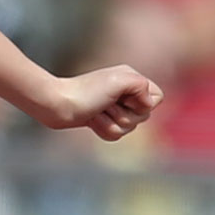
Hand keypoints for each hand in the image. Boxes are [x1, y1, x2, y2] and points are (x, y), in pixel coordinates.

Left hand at [41, 64, 162, 140]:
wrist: (58, 104)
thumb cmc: (87, 92)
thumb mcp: (119, 81)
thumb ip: (142, 86)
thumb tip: (148, 104)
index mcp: (131, 80)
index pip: (157, 97)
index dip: (144, 102)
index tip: (124, 97)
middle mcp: (125, 93)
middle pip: (143, 116)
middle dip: (123, 115)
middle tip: (105, 105)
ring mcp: (113, 107)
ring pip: (129, 128)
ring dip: (110, 123)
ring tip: (96, 113)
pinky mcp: (102, 120)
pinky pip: (115, 135)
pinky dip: (103, 130)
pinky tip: (91, 121)